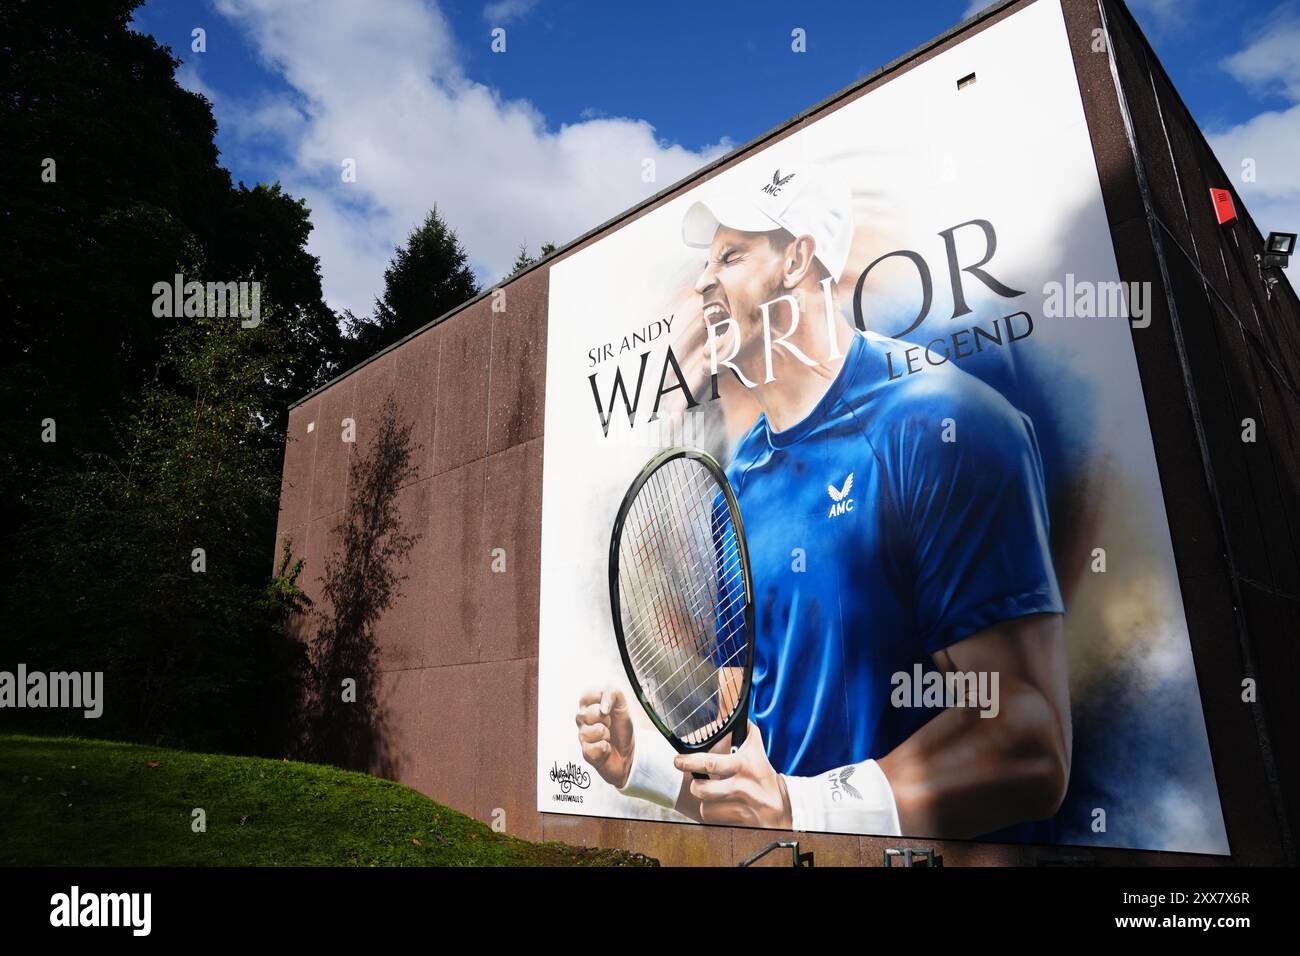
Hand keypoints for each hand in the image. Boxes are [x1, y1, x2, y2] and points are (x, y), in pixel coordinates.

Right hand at [575, 688, 635, 787]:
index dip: (601, 701)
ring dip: (607, 735)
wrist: (627, 751)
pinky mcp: (586, 752)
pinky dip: (606, 748)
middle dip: (606, 719)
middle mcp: (582, 720)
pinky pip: (596, 748)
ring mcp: (582, 736)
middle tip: (610, 724)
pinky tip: (606, 748)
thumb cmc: (621, 727)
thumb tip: (602, 708)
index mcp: (588, 705)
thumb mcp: (622, 704)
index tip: (609, 708)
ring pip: (594, 731)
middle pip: (589, 714)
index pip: (585, 696)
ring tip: (608, 737)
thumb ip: (612, 693)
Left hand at [674, 721, 791, 827]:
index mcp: (745, 764)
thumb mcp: (756, 748)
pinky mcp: (738, 822)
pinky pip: (712, 818)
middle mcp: (742, 786)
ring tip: (711, 793)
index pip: (712, 763)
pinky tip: (720, 807)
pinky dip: (712, 813)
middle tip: (691, 779)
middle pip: (704, 789)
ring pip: (704, 805)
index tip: (677, 760)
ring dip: (704, 800)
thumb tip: (729, 688)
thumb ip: (743, 726)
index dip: (692, 762)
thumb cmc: (765, 773)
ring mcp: (740, 806)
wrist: (783, 809)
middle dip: (694, 785)